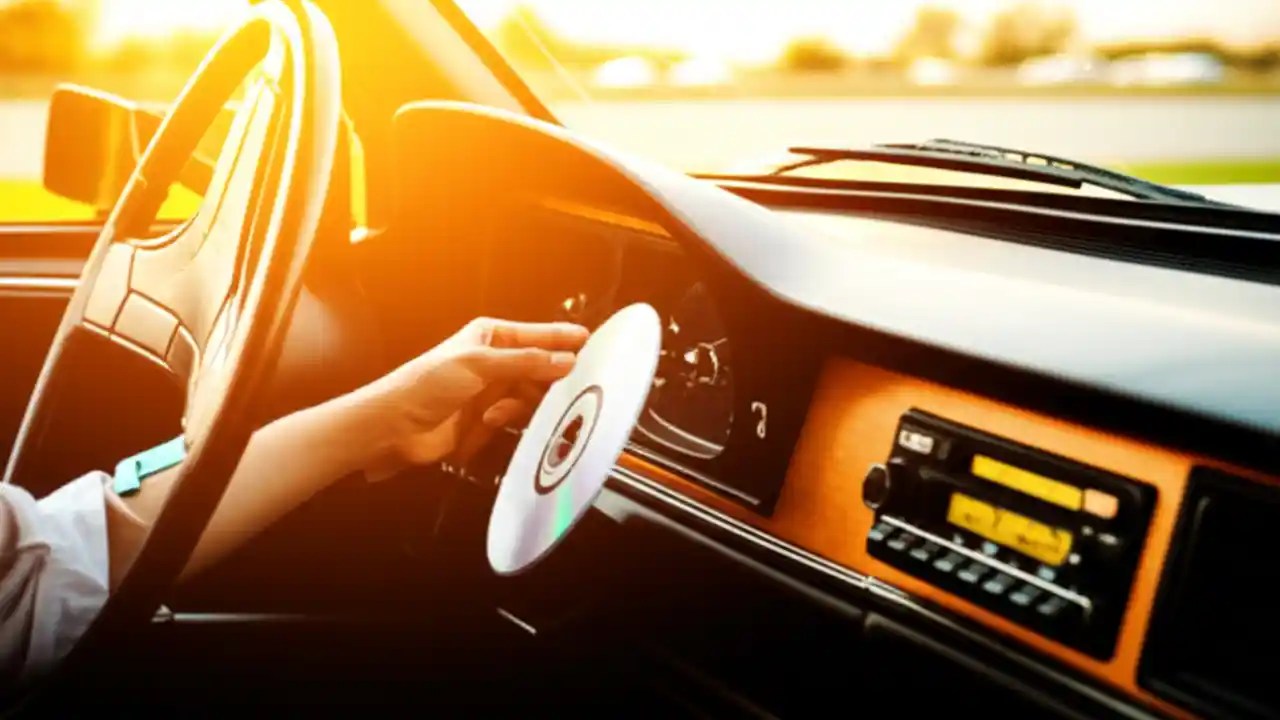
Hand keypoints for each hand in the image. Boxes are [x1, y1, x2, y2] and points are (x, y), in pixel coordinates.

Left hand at [361, 317, 588, 475]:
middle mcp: (491, 361)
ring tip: (517, 408)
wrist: (393, 428)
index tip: (587, 341)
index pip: (535, 334)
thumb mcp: (478, 364)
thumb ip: (525, 362)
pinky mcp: (485, 419)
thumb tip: (563, 359)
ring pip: (529, 394)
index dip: (561, 338)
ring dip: (526, 402)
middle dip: (549, 376)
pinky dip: (510, 420)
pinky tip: (493, 421)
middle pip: (537, 366)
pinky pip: (515, 417)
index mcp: (488, 336)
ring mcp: (489, 390)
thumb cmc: (422, 386)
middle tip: (569, 384)